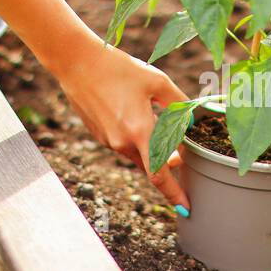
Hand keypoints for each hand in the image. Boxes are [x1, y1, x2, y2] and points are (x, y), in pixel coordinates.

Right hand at [58, 42, 191, 212]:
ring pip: (137, 154)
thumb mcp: (157, 82)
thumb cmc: (119, 69)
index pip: (160, 175)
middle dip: (168, 164)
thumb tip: (193, 120)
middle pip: (152, 165)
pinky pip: (124, 144)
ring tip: (152, 117)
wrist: (77, 63)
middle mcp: (122, 143)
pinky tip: (133, 111)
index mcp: (140, 131)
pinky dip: (135, 138)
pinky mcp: (99, 135)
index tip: (186, 207)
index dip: (174, 194)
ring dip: (150, 147)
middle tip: (181, 155)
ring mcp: (108, 141)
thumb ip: (178, 103)